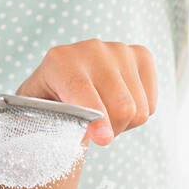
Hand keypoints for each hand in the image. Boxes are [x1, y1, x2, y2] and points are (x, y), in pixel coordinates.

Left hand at [17, 39, 156, 145]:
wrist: (63, 79)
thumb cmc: (47, 103)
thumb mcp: (36, 115)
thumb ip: (53, 127)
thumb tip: (84, 136)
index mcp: (60, 61)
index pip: (83, 92)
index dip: (97, 119)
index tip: (103, 139)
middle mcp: (92, 49)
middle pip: (121, 107)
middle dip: (110, 131)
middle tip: (95, 133)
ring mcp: (119, 50)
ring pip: (139, 109)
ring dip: (123, 124)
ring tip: (104, 117)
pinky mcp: (141, 55)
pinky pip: (151, 103)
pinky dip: (137, 115)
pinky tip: (117, 104)